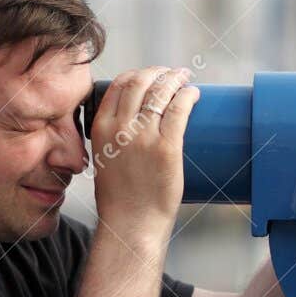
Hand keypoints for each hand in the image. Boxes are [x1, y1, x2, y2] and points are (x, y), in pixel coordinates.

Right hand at [88, 66, 198, 240]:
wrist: (131, 225)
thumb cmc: (120, 199)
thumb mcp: (104, 159)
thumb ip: (113, 140)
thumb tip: (132, 126)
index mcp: (101, 128)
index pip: (119, 85)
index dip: (138, 74)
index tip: (151, 75)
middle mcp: (120, 128)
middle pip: (141, 82)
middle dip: (159, 72)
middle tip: (172, 74)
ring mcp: (144, 137)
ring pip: (161, 92)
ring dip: (175, 79)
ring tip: (185, 78)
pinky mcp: (167, 148)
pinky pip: (179, 110)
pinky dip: (188, 96)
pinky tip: (194, 93)